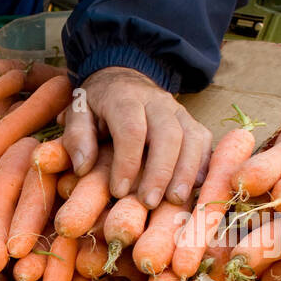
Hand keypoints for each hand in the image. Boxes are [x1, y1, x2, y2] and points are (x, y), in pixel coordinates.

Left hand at [63, 67, 211, 208]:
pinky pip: (203, 140)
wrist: (122, 77)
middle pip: (168, 134)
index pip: (132, 130)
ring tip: (175, 199)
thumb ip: (77, 137)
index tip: (119, 191)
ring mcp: (178, 110)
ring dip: (186, 171)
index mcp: (124, 98)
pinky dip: (203, 164)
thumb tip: (83, 168)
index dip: (127, 163)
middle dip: (160, 172)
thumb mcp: (78, 113)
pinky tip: (195, 186)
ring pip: (192, 137)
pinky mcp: (191, 120)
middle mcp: (157, 101)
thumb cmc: (97, 104)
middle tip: (150, 202)